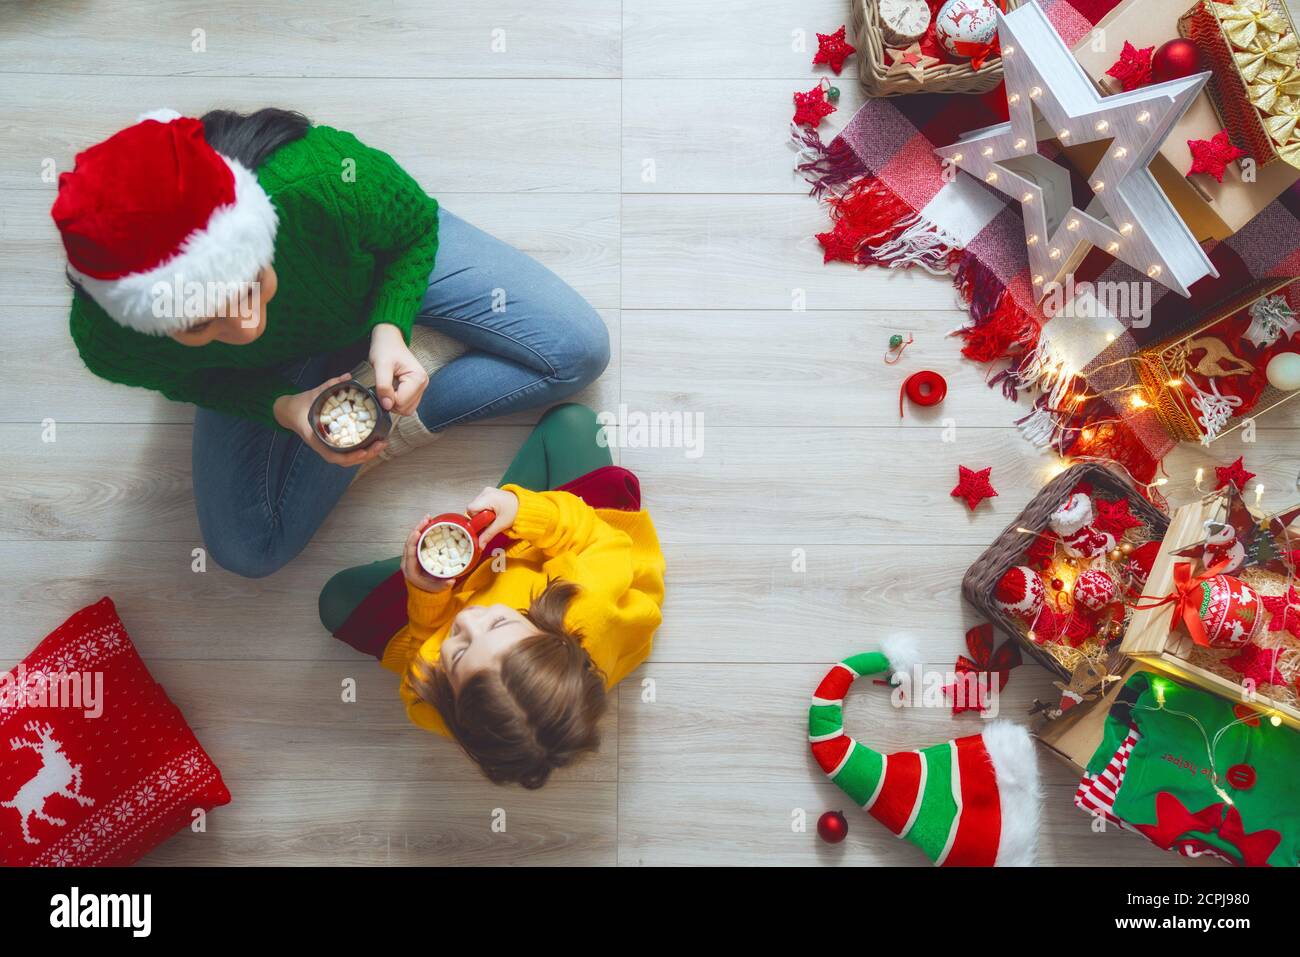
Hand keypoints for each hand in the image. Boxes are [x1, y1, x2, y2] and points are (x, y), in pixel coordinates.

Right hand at [273, 373, 388, 467]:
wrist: (289, 411)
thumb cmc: (301, 405)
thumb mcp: (314, 393)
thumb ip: (331, 385)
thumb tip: (347, 376)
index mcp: (315, 437)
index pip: (332, 455)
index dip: (349, 456)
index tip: (363, 451)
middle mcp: (322, 445)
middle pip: (345, 460)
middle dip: (365, 455)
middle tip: (381, 444)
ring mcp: (327, 446)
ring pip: (348, 459)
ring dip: (366, 454)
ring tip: (381, 445)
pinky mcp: (332, 443)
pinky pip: (348, 452)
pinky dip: (361, 451)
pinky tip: (373, 444)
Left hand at [369, 323, 427, 414]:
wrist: (389, 340)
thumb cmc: (385, 349)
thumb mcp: (381, 365)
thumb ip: (383, 386)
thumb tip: (387, 405)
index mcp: (418, 378)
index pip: (402, 403)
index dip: (387, 399)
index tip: (379, 387)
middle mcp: (423, 384)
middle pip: (406, 409)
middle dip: (391, 403)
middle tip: (382, 388)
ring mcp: (420, 388)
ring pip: (406, 409)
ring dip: (393, 403)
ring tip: (387, 388)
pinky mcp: (415, 390)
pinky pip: (406, 405)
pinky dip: (396, 402)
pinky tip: (391, 390)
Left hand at [401, 516, 454, 592]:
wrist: (424, 589)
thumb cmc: (430, 588)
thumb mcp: (437, 588)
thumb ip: (444, 585)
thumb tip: (451, 580)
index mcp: (411, 570)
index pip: (410, 553)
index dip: (413, 542)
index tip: (418, 532)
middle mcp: (407, 561)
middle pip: (409, 542)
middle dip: (417, 529)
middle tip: (426, 520)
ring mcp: (410, 556)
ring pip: (412, 539)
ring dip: (419, 527)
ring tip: (428, 518)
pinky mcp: (414, 552)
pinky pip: (415, 540)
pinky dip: (421, 531)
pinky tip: (428, 524)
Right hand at [467, 486, 519, 547]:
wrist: (527, 505)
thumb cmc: (517, 512)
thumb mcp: (501, 525)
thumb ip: (488, 535)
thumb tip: (479, 545)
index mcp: (488, 497)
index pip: (470, 509)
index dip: (475, 519)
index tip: (483, 524)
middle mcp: (486, 492)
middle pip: (473, 508)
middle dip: (479, 517)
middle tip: (491, 521)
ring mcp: (487, 491)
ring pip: (476, 506)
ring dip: (482, 514)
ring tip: (494, 516)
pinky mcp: (490, 493)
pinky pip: (481, 503)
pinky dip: (485, 509)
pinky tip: (494, 512)